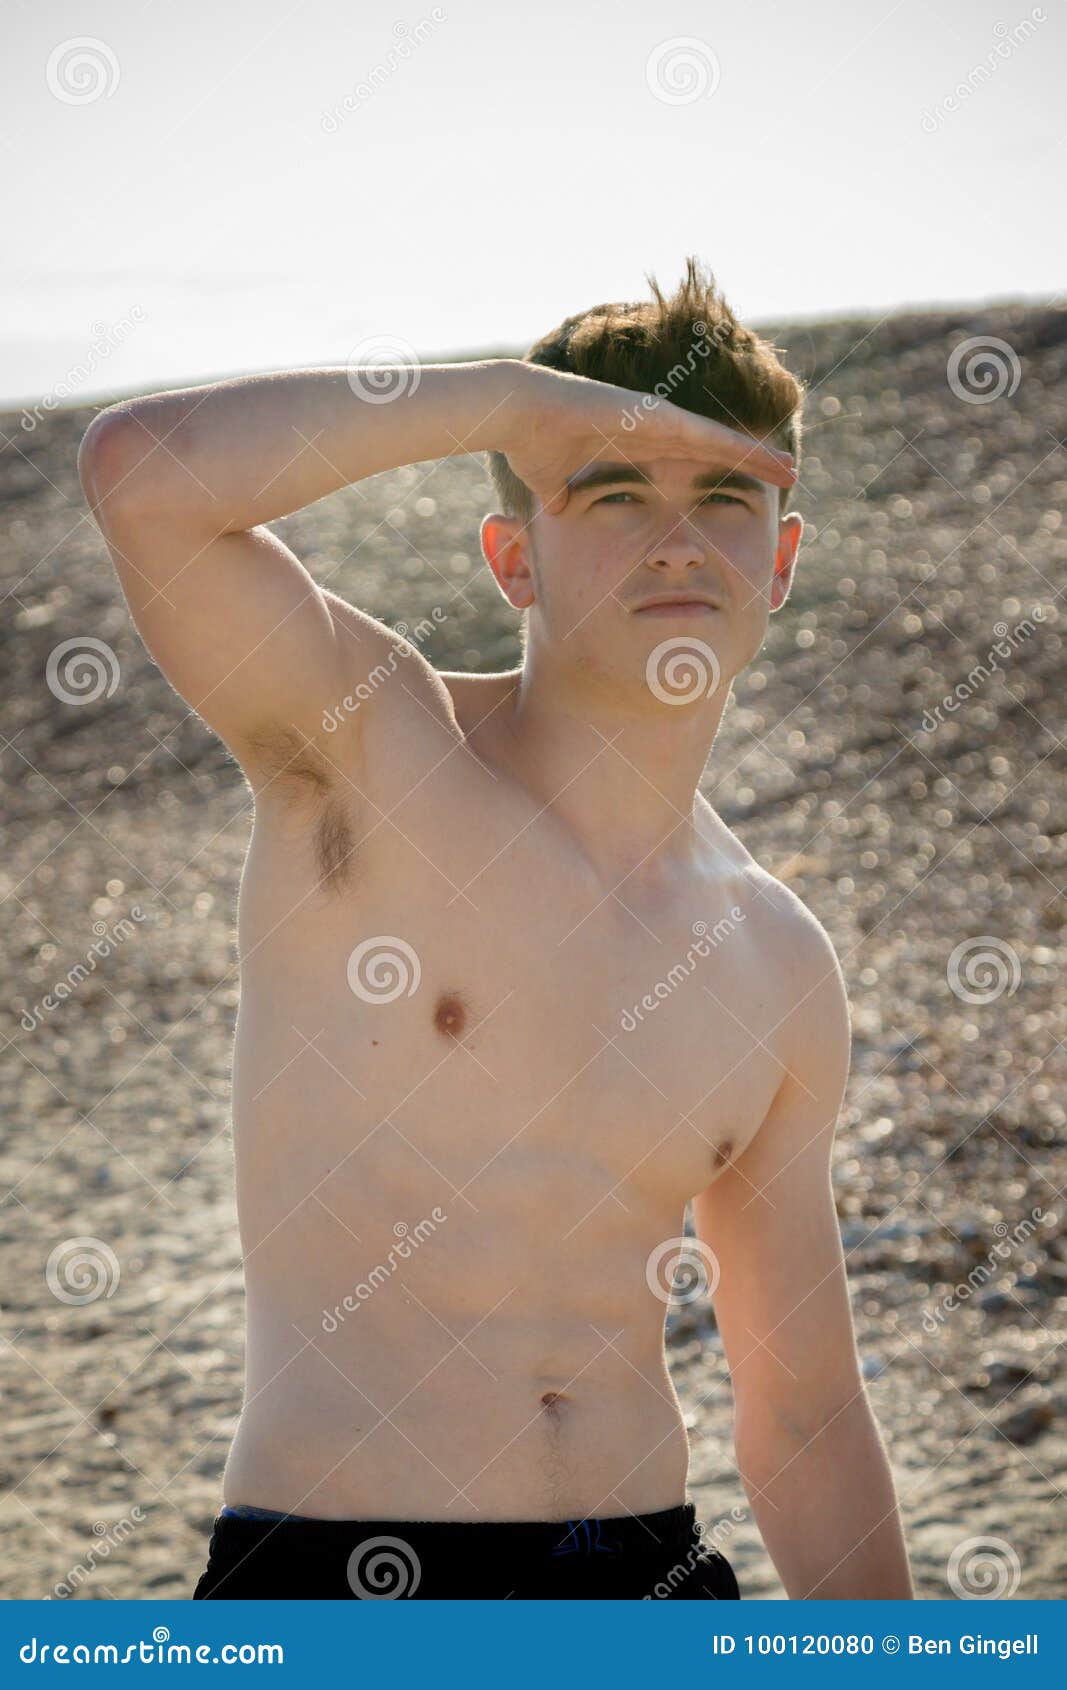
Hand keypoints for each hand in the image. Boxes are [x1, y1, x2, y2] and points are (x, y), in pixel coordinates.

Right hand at [495, 362, 795, 514]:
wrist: (515, 412)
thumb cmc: (531, 441)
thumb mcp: (554, 481)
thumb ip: (562, 492)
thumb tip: (559, 506)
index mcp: (637, 444)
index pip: (691, 462)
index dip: (721, 473)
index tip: (746, 490)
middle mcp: (653, 428)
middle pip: (716, 448)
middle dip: (752, 461)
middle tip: (788, 474)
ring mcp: (655, 417)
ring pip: (716, 439)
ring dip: (753, 454)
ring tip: (787, 468)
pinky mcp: (650, 413)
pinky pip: (699, 433)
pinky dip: (730, 445)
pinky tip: (758, 455)